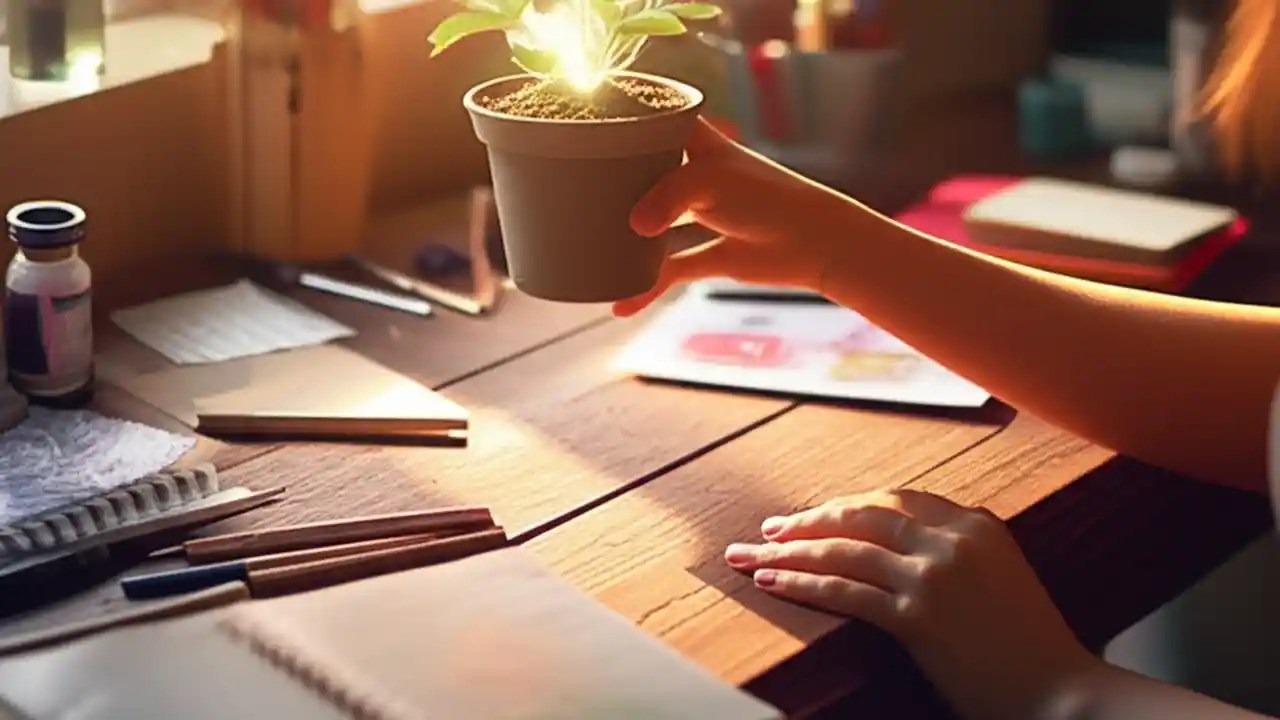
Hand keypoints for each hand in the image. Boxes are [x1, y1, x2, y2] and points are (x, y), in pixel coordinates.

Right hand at [613, 118, 856, 316]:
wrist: (817, 243)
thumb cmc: (768, 197)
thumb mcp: (710, 183)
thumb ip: (666, 198)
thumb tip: (634, 229)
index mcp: (700, 144)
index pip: (660, 122)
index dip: (631, 119)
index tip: (592, 123)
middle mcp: (699, 177)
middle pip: (649, 175)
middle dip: (618, 184)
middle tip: (576, 191)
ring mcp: (706, 215)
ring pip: (656, 226)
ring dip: (628, 239)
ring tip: (590, 247)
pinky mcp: (715, 254)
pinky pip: (672, 271)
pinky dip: (648, 287)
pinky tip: (622, 305)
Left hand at [724, 490, 1097, 719]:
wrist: (1064, 696)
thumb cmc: (1031, 649)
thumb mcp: (1002, 579)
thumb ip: (959, 553)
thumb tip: (900, 548)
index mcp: (977, 524)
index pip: (895, 499)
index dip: (844, 505)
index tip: (812, 515)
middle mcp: (953, 540)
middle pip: (861, 514)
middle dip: (807, 520)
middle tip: (768, 529)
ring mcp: (935, 575)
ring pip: (844, 548)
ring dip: (788, 550)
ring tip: (752, 555)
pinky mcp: (919, 615)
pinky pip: (845, 590)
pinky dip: (801, 583)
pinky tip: (773, 582)